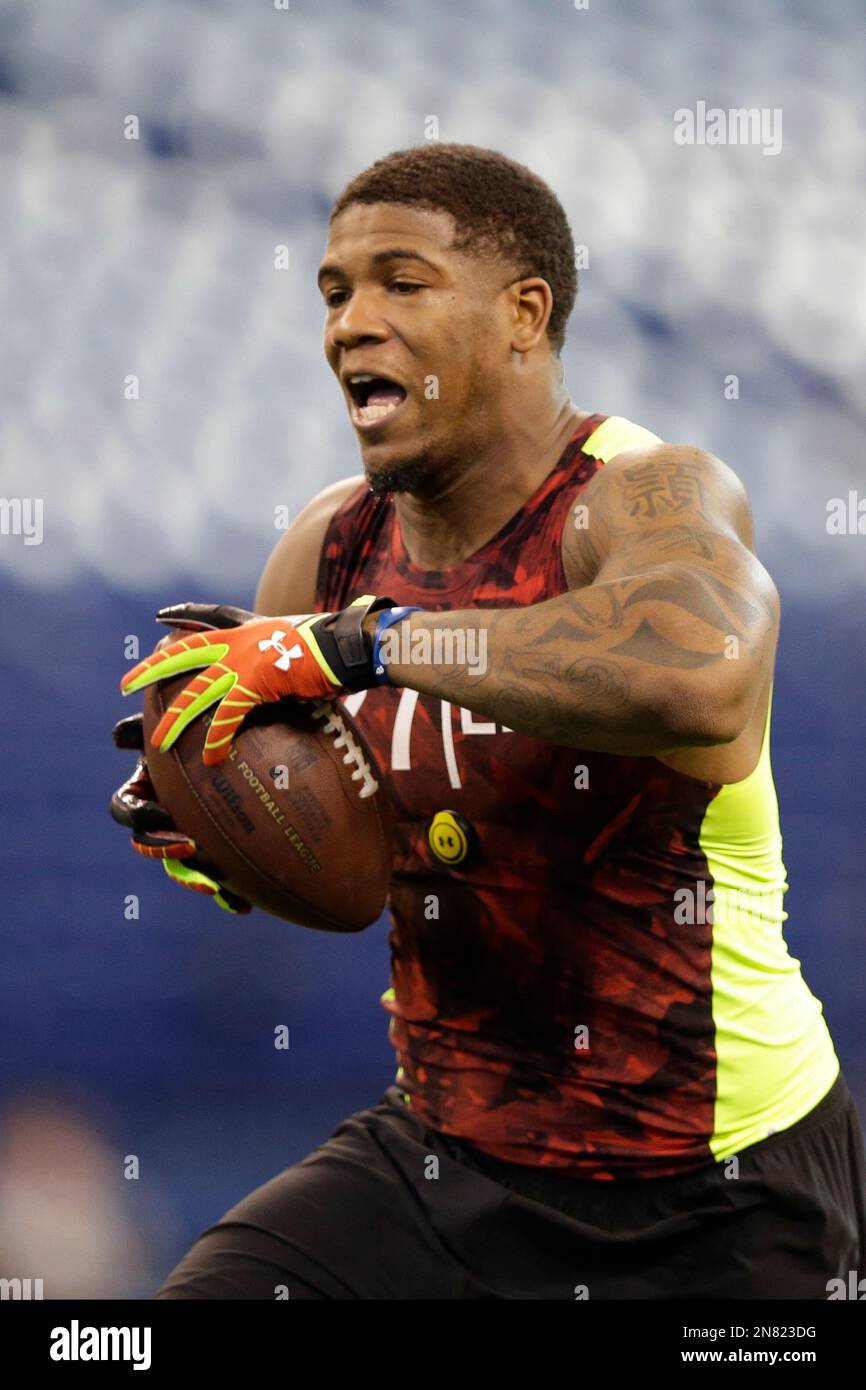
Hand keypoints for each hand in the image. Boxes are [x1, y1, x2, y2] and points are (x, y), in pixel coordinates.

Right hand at [110, 711, 250, 915]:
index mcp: (148, 785)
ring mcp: (192, 832)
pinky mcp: (222, 847)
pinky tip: (246, 906)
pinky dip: (229, 895)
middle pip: (150, 845)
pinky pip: (220, 877)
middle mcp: (164, 813)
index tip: (160, 815)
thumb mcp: (188, 713)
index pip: (128, 808)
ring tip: (218, 890)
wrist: (257, 728)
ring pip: (182, 868)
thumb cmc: (214, 717)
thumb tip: (119, 737)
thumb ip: (158, 720)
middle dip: (164, 852)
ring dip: (195, 880)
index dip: (139, 817)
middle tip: (190, 848)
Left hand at [119, 594, 401, 765]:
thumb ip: (287, 654)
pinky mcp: (255, 681)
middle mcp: (241, 640)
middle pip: (185, 653)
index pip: (209, 617)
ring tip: (157, 741)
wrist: (350, 647)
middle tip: (125, 683)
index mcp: (251, 627)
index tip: (160, 618)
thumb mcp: (304, 644)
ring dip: (176, 719)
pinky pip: (228, 715)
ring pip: (197, 692)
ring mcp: (245, 660)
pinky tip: (209, 758)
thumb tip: (296, 671)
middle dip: (152, 669)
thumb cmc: (337, 650)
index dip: (183, 615)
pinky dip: (217, 738)